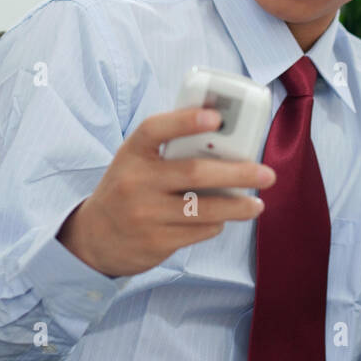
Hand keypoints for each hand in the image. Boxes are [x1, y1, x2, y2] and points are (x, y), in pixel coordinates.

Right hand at [57, 106, 276, 276]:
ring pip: (204, 209)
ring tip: (256, 204)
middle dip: (237, 173)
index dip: (185, 121)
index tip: (216, 117)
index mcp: (132, 153)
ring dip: (237, 206)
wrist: (94, 237)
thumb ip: (170, 147)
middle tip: (266, 174)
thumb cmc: (128, 187)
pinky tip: (222, 219)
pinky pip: (199, 231)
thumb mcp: (137, 160)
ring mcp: (145, 215)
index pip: (154, 129)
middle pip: (195, 173)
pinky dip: (216, 223)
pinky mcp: (156, 243)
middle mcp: (135, 182)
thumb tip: (224, 135)